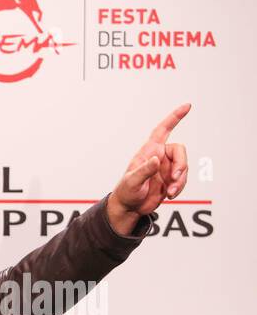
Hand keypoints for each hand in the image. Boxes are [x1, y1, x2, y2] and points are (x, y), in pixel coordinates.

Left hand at [108, 102, 190, 235]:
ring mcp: (166, 167)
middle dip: (181, 165)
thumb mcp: (132, 182)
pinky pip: (183, 179)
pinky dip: (179, 187)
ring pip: (183, 166)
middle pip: (180, 151)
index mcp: (149, 151)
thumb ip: (145, 170)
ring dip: (180, 180)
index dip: (174, 117)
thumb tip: (157, 159)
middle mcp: (160, 156)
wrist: (130, 208)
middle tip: (175, 178)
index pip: (163, 130)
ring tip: (170, 192)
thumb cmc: (126, 192)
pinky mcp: (171, 179)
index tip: (187, 106)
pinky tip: (170, 195)